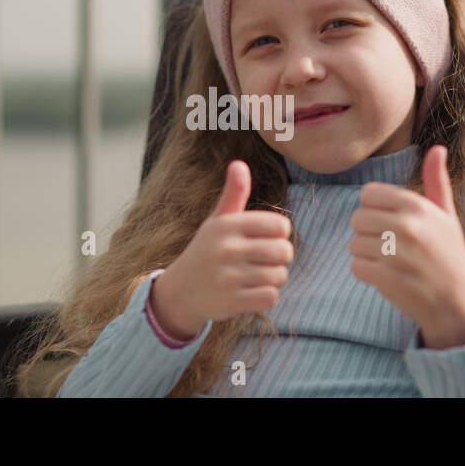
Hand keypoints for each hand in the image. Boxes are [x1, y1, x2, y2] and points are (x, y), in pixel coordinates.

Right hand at [151, 160, 293, 338]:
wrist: (180, 292)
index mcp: (227, 225)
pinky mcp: (232, 301)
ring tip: (257, 275)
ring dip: (274, 278)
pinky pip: (271, 297)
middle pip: (284, 252)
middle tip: (265, 259)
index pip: (280, 226)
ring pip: (279, 275)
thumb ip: (233, 194)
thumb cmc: (207, 250)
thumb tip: (239, 163)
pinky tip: (251, 291)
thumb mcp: (217, 221)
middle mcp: (227, 249)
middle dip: (281, 257)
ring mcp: (229, 277)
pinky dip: (267, 296)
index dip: (280, 233)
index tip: (266, 238)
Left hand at [348, 145, 464, 348]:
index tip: (391, 220)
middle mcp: (407, 227)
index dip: (375, 207)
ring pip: (354, 243)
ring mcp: (396, 254)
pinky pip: (356, 266)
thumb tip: (438, 148)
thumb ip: (436, 181)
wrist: (457, 302)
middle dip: (368, 231)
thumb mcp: (447, 215)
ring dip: (367, 253)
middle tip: (390, 244)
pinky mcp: (386, 278)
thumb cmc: (449, 254)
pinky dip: (366, 272)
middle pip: (357, 217)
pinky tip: (387, 275)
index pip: (368, 193)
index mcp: (418, 207)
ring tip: (391, 260)